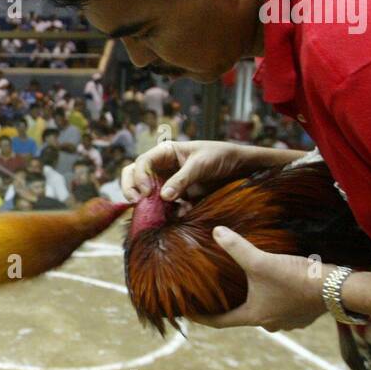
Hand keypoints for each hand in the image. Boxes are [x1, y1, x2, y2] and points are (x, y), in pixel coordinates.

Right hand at [122, 140, 295, 202]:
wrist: (240, 168)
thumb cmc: (220, 157)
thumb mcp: (201, 165)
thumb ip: (181, 180)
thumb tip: (162, 197)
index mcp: (164, 152)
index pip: (141, 163)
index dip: (139, 177)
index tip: (148, 192)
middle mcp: (161, 167)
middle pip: (133, 175)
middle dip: (130, 188)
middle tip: (136, 203)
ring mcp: (166, 182)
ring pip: (145, 192)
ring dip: (144, 203)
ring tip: (150, 214)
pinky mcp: (176, 197)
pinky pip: (162, 205)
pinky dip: (162, 212)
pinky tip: (172, 217)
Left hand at [187, 227, 327, 332]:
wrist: (339, 288)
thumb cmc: (297, 278)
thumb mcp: (262, 261)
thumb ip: (237, 247)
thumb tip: (216, 232)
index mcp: (255, 316)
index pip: (220, 322)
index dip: (202, 317)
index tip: (188, 313)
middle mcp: (270, 323)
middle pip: (241, 316)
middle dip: (228, 306)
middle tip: (214, 294)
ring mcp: (289, 320)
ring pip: (263, 311)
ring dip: (252, 301)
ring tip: (242, 286)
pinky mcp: (304, 313)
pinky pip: (281, 306)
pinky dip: (272, 297)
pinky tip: (272, 285)